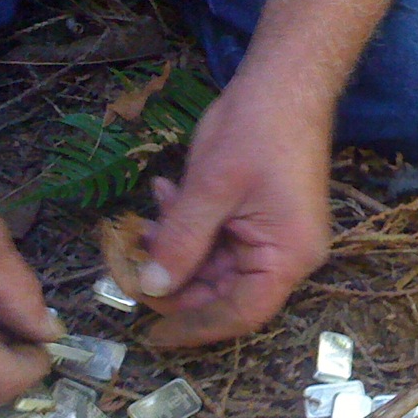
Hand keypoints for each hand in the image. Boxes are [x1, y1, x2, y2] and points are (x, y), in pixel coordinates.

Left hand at [135, 0, 392, 346]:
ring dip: (177, 248)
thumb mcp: (210, 188)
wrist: (286, 80)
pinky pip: (220, 240)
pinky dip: (190, 227)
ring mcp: (276, 238)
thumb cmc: (256, 131)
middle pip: (225, 292)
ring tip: (147, 219)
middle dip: (175, 279)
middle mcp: (288, 257)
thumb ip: (181, 242)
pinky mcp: (263, 219)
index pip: (240, 313)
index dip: (194, 328)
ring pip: (216, 265)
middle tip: (130, 262)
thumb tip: (150, 287)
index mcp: (288, 258)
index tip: (151, 336)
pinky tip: (166, 196)